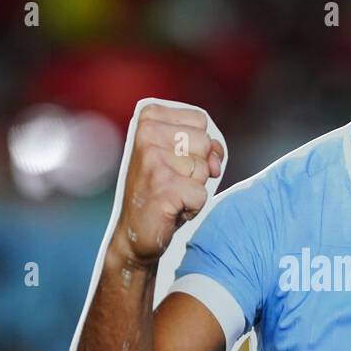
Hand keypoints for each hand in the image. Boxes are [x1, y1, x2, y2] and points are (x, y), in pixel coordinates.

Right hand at [113, 103, 223, 267]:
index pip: (199, 120)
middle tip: (173, 181)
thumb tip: (216, 157)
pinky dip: (193, 207)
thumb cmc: (158, 192)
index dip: (198, 145)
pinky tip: (173, 208)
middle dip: (198, 167)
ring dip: (194, 187)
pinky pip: (201, 194)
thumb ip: (201, 144)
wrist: (134, 231)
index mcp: (148, 119)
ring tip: (172, 194)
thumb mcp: (178, 156)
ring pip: (204, 169)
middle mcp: (147, 134)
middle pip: (205, 142)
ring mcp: (153, 159)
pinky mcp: (163, 185)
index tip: (178, 160)